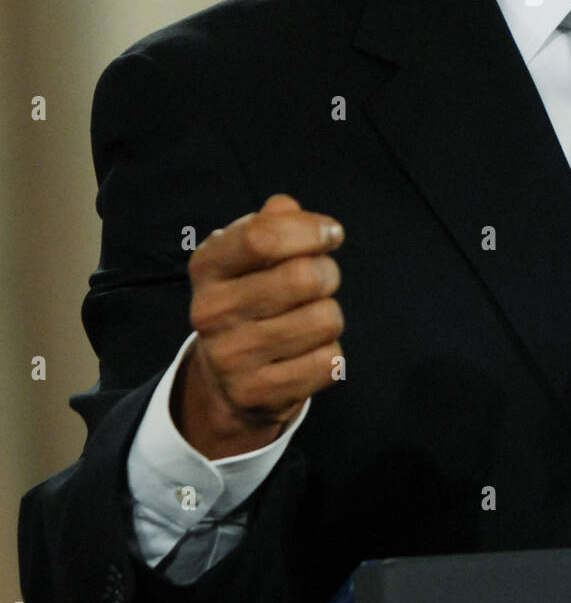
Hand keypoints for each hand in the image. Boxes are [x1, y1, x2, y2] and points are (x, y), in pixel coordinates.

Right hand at [173, 194, 344, 458]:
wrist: (226, 379)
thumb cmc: (250, 297)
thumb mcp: (249, 254)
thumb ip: (271, 223)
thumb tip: (286, 208)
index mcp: (207, 266)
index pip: (261, 236)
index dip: (309, 229)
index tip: (331, 234)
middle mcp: (210, 312)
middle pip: (303, 277)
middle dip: (328, 273)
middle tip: (321, 280)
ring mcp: (231, 358)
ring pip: (325, 319)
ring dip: (329, 315)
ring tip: (308, 319)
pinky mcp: (257, 394)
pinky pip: (329, 361)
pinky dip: (329, 354)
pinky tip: (305, 353)